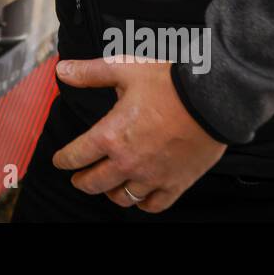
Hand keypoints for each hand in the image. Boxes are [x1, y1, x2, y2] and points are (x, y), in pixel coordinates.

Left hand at [52, 57, 225, 212]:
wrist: (213, 99)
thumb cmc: (169, 83)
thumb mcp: (123, 69)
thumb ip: (90, 73)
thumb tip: (63, 70)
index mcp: (110, 135)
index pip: (76, 156)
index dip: (63, 160)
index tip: (60, 161)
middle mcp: (128, 161)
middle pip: (93, 183)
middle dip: (81, 181)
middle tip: (78, 178)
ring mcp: (152, 176)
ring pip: (121, 198)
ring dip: (110, 193)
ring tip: (108, 186)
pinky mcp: (176, 183)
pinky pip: (154, 205)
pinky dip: (143, 203)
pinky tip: (140, 196)